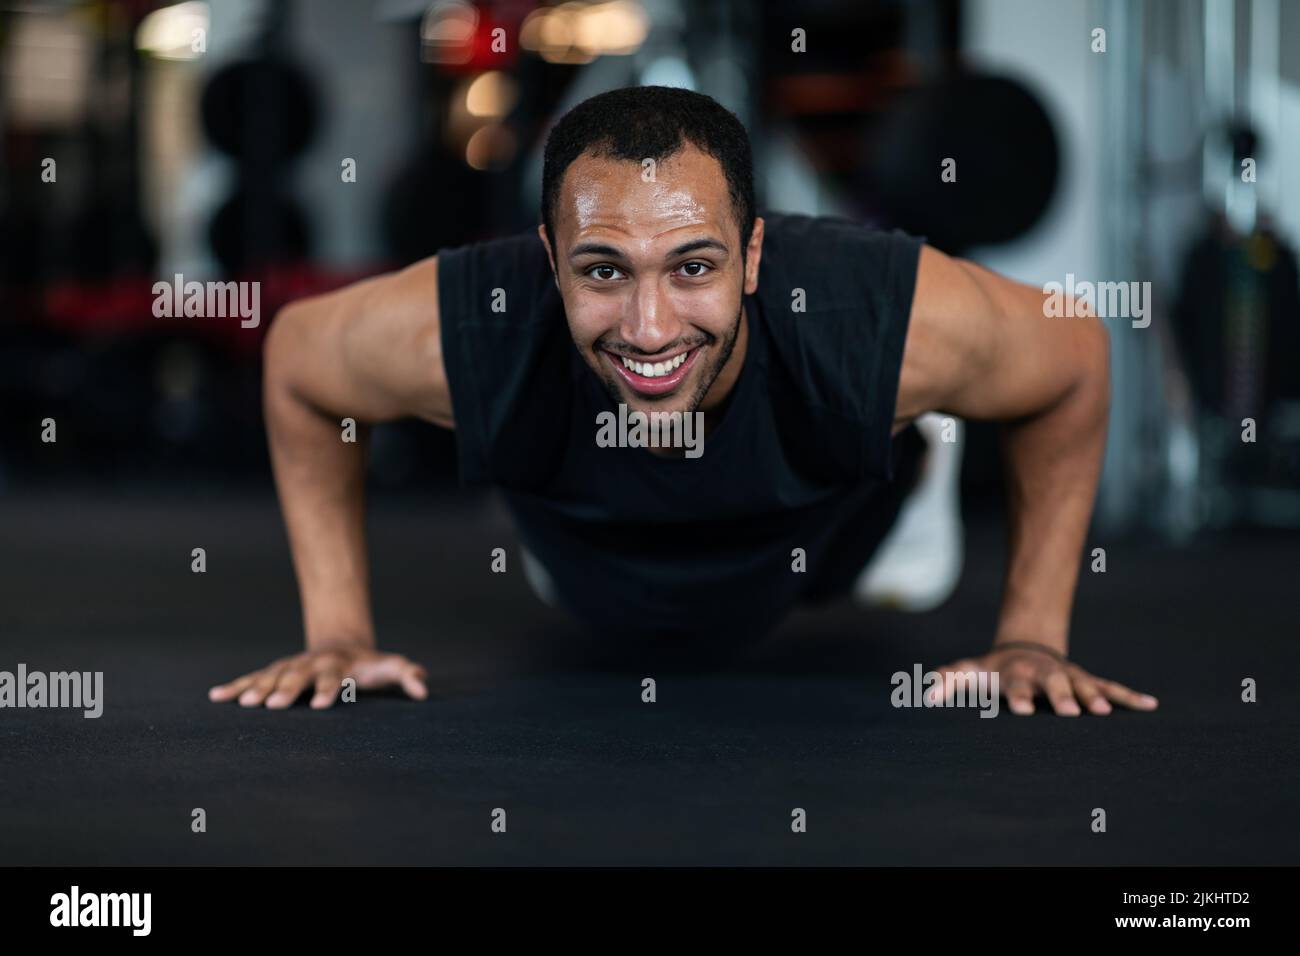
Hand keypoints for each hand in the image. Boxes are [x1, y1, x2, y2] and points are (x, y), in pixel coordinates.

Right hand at [208, 643, 428, 709]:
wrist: (342, 644)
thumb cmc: (368, 664)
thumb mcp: (390, 666)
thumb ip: (406, 675)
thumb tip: (423, 689)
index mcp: (338, 665)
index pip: (333, 678)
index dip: (328, 690)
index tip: (319, 705)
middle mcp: (311, 663)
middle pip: (297, 677)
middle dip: (285, 690)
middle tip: (271, 706)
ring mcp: (291, 666)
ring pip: (271, 676)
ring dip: (257, 689)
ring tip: (242, 704)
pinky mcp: (275, 671)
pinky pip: (253, 678)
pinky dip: (235, 687)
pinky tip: (216, 697)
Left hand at [930, 643, 1157, 716]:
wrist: (1024, 647)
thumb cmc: (994, 668)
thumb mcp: (969, 671)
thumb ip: (949, 680)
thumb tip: (925, 693)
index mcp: (1017, 674)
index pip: (1017, 687)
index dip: (1019, 698)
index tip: (1022, 711)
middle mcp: (1046, 674)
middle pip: (1054, 685)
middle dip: (1062, 698)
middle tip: (1068, 712)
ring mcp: (1069, 677)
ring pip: (1085, 686)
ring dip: (1095, 698)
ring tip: (1107, 713)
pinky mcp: (1089, 682)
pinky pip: (1111, 687)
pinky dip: (1130, 696)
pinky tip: (1151, 705)